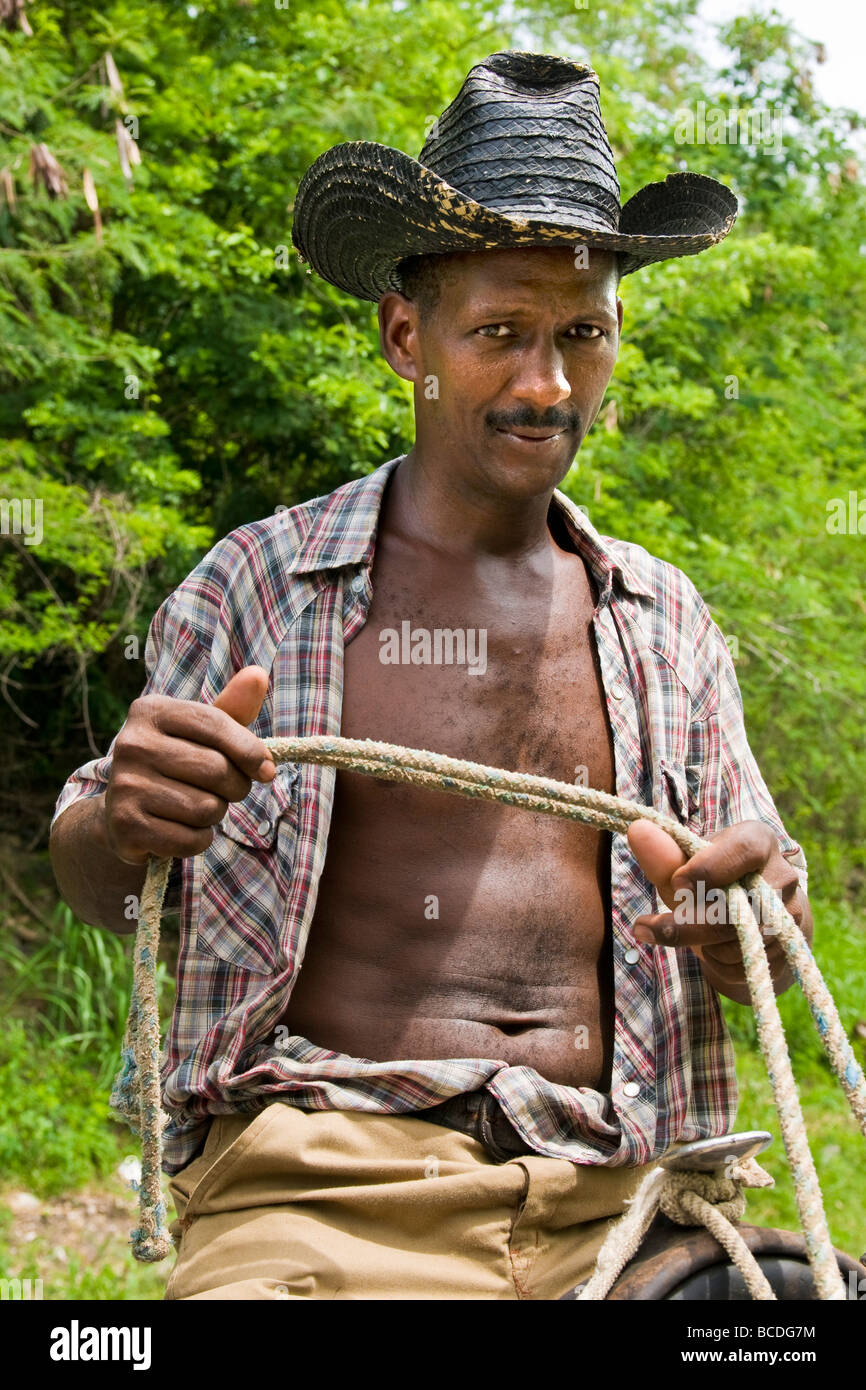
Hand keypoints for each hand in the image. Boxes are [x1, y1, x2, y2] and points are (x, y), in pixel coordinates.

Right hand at [104, 666, 275, 864]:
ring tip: (196, 807)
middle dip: (236, 786)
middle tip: (225, 791)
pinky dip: (199, 840)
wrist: (122, 812)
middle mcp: (131, 743)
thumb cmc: (175, 764)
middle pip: (217, 770)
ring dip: (215, 814)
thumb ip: (231, 708)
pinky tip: (181, 828)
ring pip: (207, 807)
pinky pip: (191, 839)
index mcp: (151, 710)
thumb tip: (258, 675)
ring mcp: (125, 785)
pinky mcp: (126, 826)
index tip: (266, 769)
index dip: (251, 750)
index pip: (216, 724)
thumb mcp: (200, 733)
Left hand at [626, 819, 809, 1002]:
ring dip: (702, 943)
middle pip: (739, 907)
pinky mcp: (788, 952)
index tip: (677, 883)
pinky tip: (711, 948)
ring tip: (689, 931)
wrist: (751, 918)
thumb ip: (664, 856)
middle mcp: (783, 876)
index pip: (745, 850)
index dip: (709, 868)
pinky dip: (716, 962)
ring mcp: (790, 916)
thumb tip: (637, 831)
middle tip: (646, 927)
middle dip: (688, 923)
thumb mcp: (687, 868)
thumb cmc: (712, 882)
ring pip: (738, 942)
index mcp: (759, 841)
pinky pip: (743, 966)